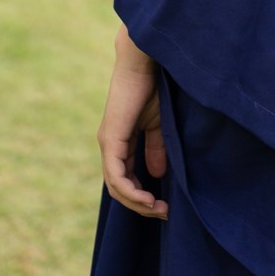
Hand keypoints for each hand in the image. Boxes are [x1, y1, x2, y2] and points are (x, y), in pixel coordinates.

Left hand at [96, 23, 168, 219]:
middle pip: (120, 188)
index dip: (145, 195)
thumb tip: (159, 175)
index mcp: (121, 143)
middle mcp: (110, 146)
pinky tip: (147, 197)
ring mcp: (108, 144)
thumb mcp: (159, 124)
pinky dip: (131, 190)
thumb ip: (156, 148)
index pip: (127, 179)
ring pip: (116, 187)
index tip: (165, 205)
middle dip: (142, 205)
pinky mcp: (111, 139)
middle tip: (164, 213)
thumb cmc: (154, 86)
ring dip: (137, 203)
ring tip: (159, 208)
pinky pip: (116, 175)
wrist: (145, 62)